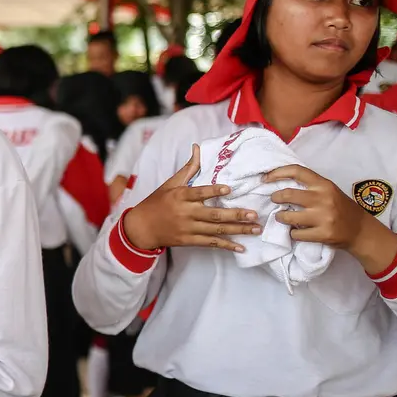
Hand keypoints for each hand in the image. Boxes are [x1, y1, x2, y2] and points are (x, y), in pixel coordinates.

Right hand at [122, 143, 260, 251]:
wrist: (141, 227)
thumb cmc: (157, 202)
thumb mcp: (170, 184)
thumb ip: (188, 168)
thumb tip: (198, 148)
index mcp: (180, 196)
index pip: (199, 192)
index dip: (214, 191)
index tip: (229, 189)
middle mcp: (185, 213)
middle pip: (213, 215)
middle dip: (235, 215)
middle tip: (254, 214)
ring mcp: (187, 228)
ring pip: (216, 230)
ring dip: (238, 230)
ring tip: (256, 229)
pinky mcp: (188, 241)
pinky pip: (210, 243)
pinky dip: (226, 246)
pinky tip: (241, 247)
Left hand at [265, 164, 396, 271]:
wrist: (361, 230)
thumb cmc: (341, 208)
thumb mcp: (328, 191)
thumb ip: (310, 187)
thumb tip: (278, 184)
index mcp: (324, 185)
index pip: (297, 171)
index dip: (277, 173)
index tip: (265, 179)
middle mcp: (323, 198)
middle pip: (287, 194)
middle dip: (275, 198)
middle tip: (274, 200)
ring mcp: (323, 217)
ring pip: (288, 216)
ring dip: (280, 217)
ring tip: (282, 217)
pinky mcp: (323, 234)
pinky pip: (296, 234)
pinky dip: (292, 233)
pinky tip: (296, 231)